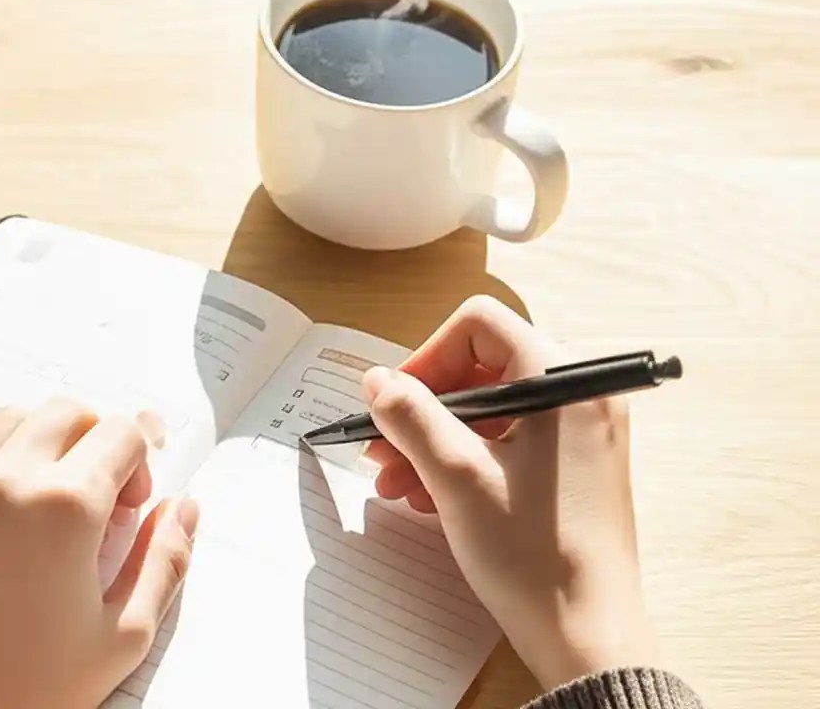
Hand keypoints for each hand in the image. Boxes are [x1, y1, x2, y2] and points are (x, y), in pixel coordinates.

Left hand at [0, 398, 200, 708]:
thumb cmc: (25, 688)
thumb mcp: (122, 636)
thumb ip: (164, 562)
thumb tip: (184, 510)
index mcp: (66, 506)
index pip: (121, 432)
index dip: (142, 460)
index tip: (135, 501)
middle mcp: (6, 482)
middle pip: (66, 411)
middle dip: (96, 437)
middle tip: (102, 493)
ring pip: (7, 419)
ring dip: (40, 439)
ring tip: (51, 490)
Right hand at [361, 296, 656, 688]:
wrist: (588, 637)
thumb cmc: (533, 555)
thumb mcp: (456, 477)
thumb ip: (411, 416)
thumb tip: (375, 380)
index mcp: (565, 381)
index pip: (479, 326)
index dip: (426, 357)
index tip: (393, 403)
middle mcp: (582, 395)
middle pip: (482, 368)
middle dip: (423, 408)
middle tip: (382, 450)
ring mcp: (582, 433)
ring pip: (491, 410)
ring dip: (435, 439)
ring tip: (396, 484)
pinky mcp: (575, 468)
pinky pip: (509, 442)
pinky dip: (464, 460)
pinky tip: (428, 497)